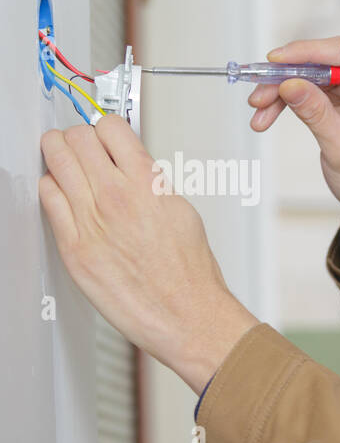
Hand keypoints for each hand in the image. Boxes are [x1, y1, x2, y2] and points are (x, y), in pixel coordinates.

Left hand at [38, 117, 259, 394]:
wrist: (186, 314)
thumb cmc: (190, 273)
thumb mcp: (180, 211)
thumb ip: (150, 183)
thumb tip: (130, 167)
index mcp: (147, 184)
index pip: (111, 127)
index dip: (105, 128)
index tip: (104, 136)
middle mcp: (116, 196)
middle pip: (76, 138)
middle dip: (77, 138)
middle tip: (80, 147)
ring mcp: (91, 220)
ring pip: (55, 160)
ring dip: (58, 156)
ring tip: (64, 162)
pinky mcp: (74, 246)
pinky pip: (46, 197)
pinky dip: (51, 188)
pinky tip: (62, 195)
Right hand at [248, 36, 339, 268]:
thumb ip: (316, 113)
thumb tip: (289, 83)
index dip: (306, 52)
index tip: (274, 60)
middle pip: (322, 60)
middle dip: (287, 76)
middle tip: (258, 96)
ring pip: (310, 72)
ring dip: (281, 90)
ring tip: (259, 112)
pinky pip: (309, 86)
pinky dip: (287, 99)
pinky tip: (267, 114)